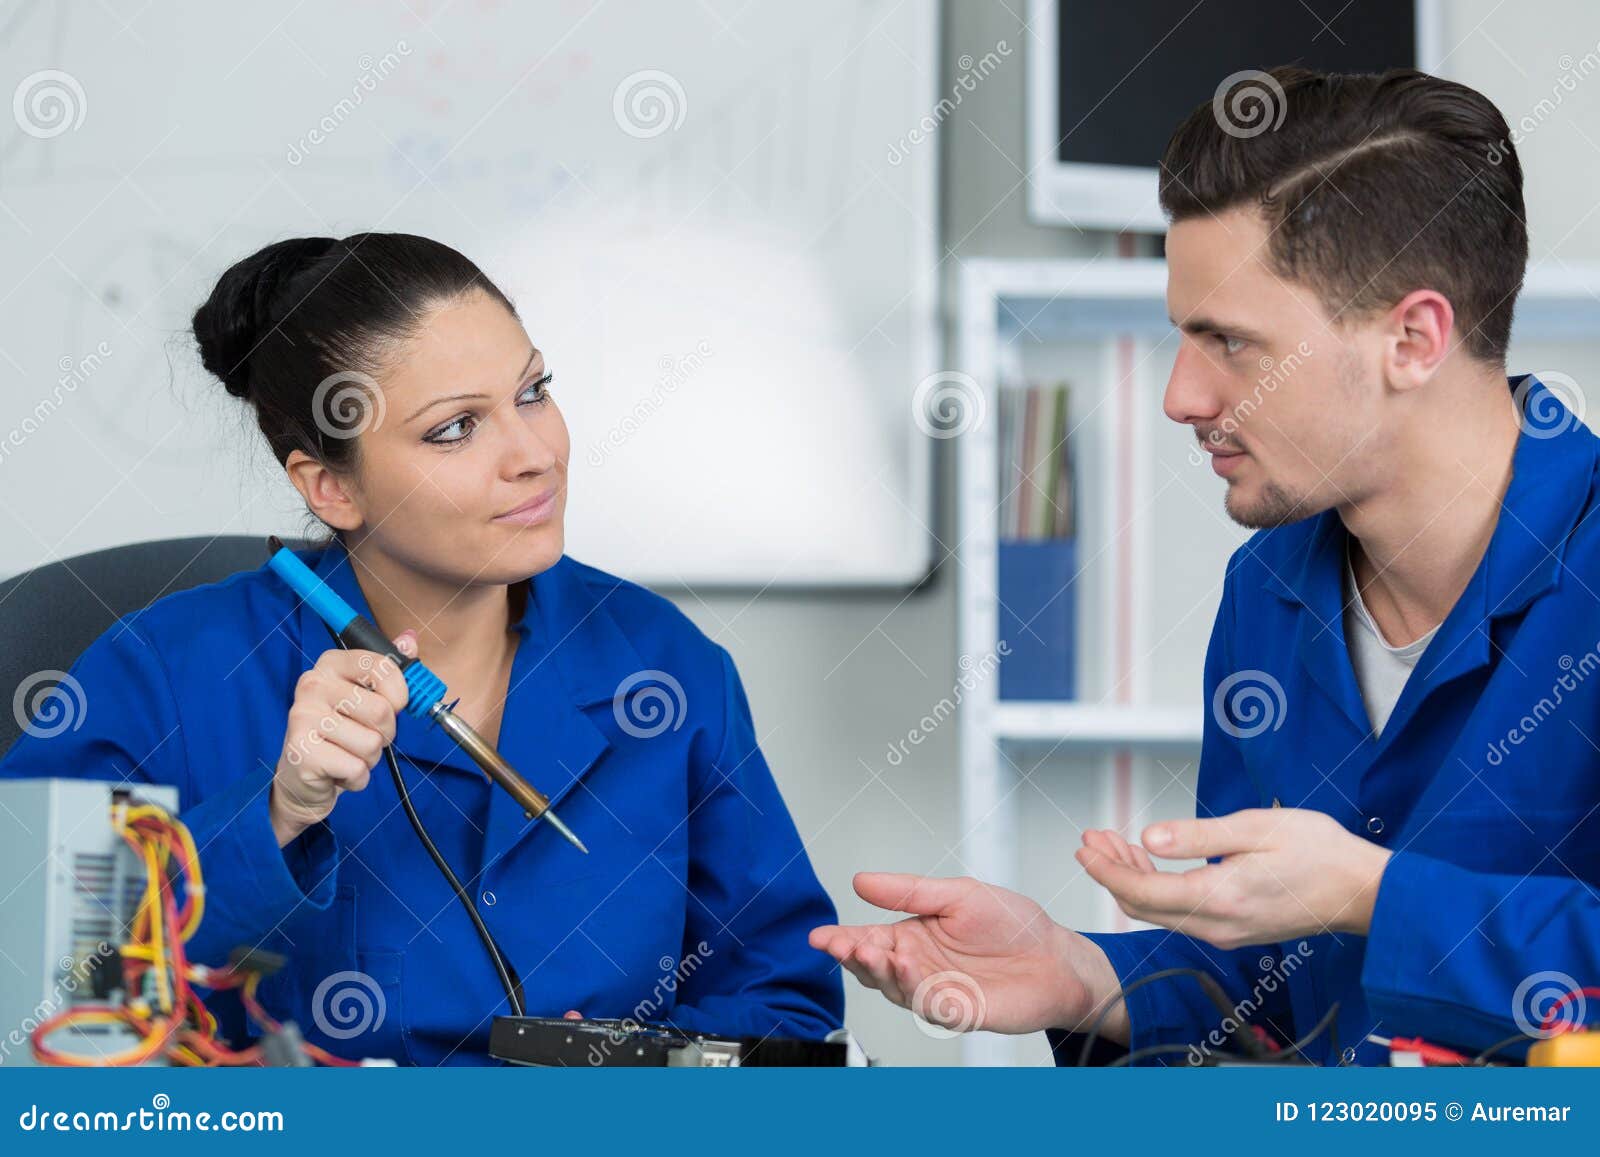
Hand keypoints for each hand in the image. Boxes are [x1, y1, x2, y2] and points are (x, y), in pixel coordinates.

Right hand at [269, 631, 415, 846]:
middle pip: (381, 711)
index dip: (400, 693)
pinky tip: (338, 770)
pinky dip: (357, 777)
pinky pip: (356, 768)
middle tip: (366, 735)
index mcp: (332, 664)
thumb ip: (389, 669)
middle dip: (386, 732)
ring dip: (370, 757)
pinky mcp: (300, 751)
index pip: (382, 666)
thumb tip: (409, 639)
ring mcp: (303, 716)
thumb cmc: (343, 731)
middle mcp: (313, 684)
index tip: (395, 705)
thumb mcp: (367, 696)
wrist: (302, 775)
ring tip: (348, 752)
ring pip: (371, 743)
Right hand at [809, 872, 1126, 1037]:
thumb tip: (862, 881)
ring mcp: (938, 992)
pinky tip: (907, 970)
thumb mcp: (958, 893)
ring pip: (896, 989)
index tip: (820, 936)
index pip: (868, 938)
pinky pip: (930, 1006)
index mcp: (913, 936)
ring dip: (880, 972)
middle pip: (874, 968)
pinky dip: (915, 990)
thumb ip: (910, 890)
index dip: (842, 939)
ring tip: (871, 953)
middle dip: (854, 958)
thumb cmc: (1012, 925)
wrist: (1057, 956)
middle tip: (843, 945)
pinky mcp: (960, 1013)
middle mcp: (919, 967)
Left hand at [1075, 809, 1392, 948]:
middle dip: (1111, 872)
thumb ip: (1198, 836)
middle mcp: (1216, 925)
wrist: (1364, 891)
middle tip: (1092, 839)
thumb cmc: (1319, 853)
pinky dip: (1156, 887)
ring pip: (1159, 911)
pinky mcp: (1234, 929)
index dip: (1106, 870)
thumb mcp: (1256, 828)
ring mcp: (1225, 932)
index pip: (1142, 892)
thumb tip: (1149, 838)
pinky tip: (1150, 861)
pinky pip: (1179, 913)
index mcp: (1218, 898)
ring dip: (1132, 879)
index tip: (1085, 846)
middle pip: (1142, 906)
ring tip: (1113, 844)